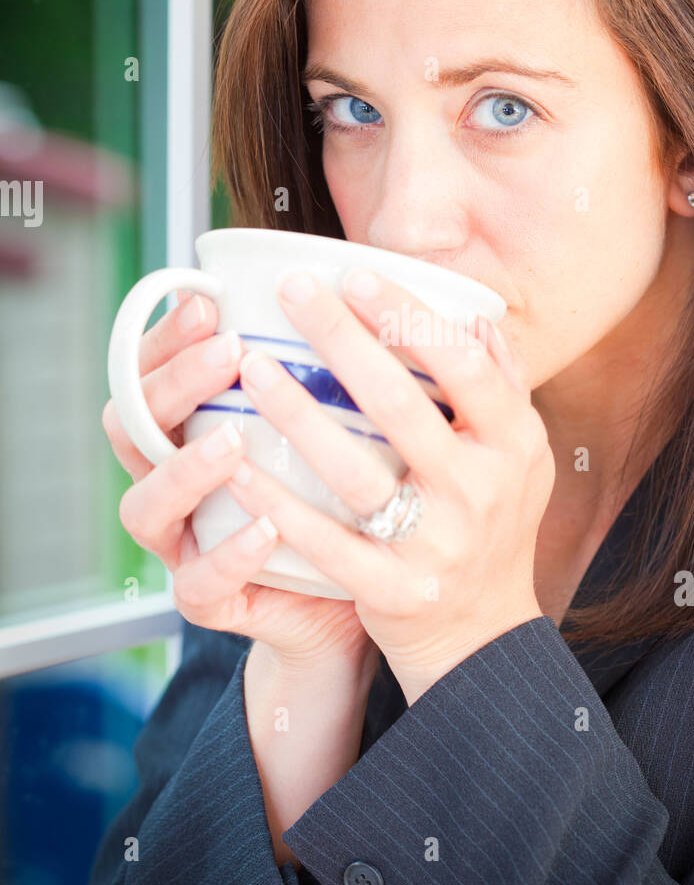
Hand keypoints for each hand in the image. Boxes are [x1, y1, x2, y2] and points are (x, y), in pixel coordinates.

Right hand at [102, 290, 377, 675]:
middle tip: (230, 354)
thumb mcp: (343, 422)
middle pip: (134, 427)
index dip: (167, 336)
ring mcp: (184, 543)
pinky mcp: (211, 600)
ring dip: (185, 470)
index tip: (209, 300)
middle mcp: (174, 482)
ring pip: (145, 507)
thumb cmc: (347, 494)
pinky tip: (267, 525)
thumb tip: (369, 285)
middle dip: (174, 384)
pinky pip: (198, 583)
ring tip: (232, 441)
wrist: (357, 595)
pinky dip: (229, 553)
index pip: (150, 371)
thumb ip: (335, 366)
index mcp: (191, 428)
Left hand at [225, 268, 553, 704]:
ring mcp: (436, 545)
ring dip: (298, 415)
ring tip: (251, 367)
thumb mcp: (518, 456)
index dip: (409, 317)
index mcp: (514, 446)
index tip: (355, 274)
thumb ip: (501, 386)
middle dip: (342, 340)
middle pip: (404, 405)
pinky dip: (279, 505)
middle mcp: (481, 491)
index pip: (466, 365)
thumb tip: (475, 312)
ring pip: (357, 472)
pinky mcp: (392, 590)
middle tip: (293, 292)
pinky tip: (237, 468)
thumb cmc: (492, 526)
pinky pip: (326, 543)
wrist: (484, 637)